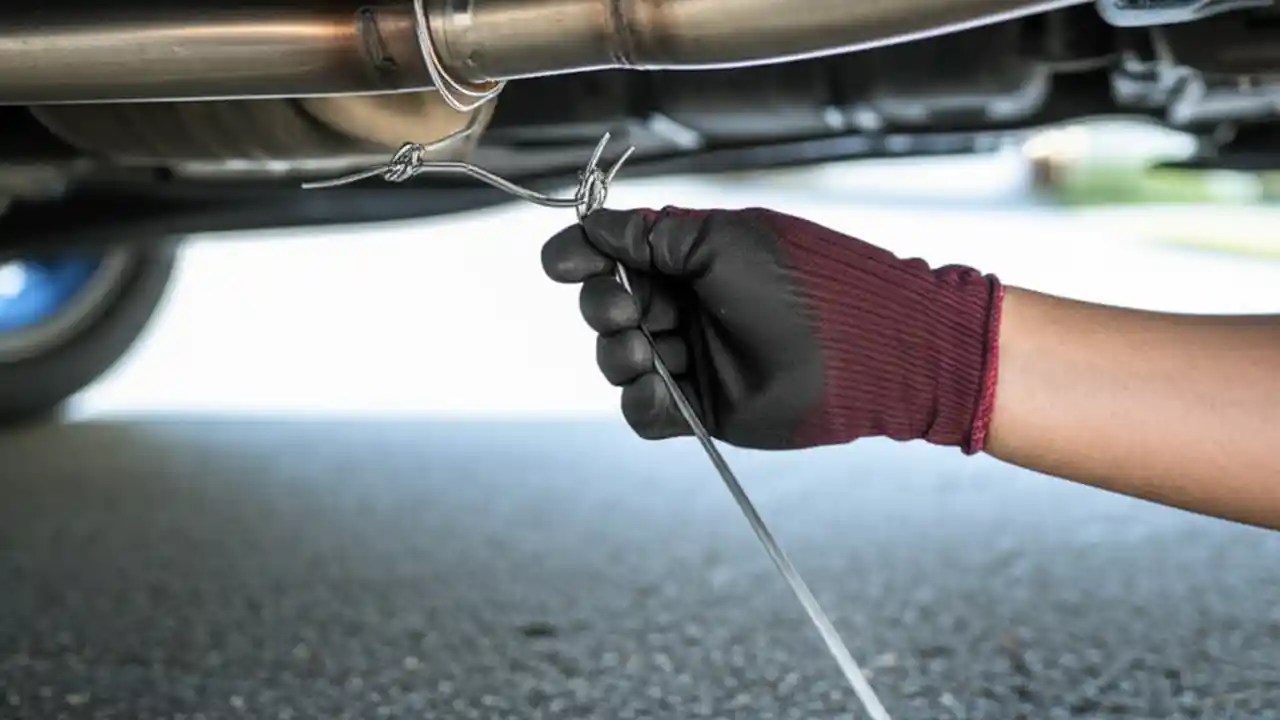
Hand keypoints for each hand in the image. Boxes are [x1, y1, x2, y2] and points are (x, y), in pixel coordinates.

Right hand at [541, 207, 1001, 451]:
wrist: (872, 351)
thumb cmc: (802, 283)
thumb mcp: (724, 242)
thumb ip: (654, 234)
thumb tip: (594, 226)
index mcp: (693, 258)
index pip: (618, 254)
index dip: (583, 256)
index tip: (560, 262)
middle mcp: (690, 307)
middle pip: (609, 306)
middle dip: (603, 305)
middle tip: (625, 309)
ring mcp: (696, 359)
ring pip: (620, 360)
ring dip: (617, 353)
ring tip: (645, 350)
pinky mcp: (706, 410)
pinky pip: (647, 413)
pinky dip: (642, 402)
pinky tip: (658, 389)